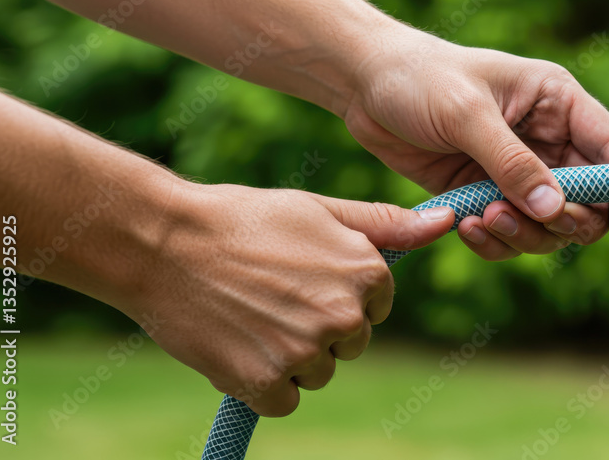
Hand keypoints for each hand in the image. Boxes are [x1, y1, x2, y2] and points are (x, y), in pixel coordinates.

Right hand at [123, 182, 452, 416]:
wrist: (162, 242)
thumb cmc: (244, 218)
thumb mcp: (319, 209)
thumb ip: (385, 224)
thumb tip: (446, 221)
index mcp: (366, 272)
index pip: (376, 306)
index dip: (340, 292)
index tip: (303, 276)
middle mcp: (344, 316)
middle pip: (349, 342)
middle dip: (319, 326)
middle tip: (271, 294)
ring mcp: (305, 352)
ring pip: (317, 372)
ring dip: (290, 355)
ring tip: (251, 314)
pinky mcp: (265, 383)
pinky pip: (284, 398)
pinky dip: (262, 381)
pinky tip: (238, 343)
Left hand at [347, 28, 608, 260]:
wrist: (366, 86)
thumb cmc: (420, 78)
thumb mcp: (467, 113)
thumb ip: (511, 162)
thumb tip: (554, 209)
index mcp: (557, 103)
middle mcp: (546, 140)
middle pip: (588, 200)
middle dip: (564, 220)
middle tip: (527, 219)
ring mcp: (517, 172)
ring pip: (549, 225)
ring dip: (522, 234)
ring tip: (481, 218)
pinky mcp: (487, 194)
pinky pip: (509, 234)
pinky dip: (493, 241)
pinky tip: (464, 226)